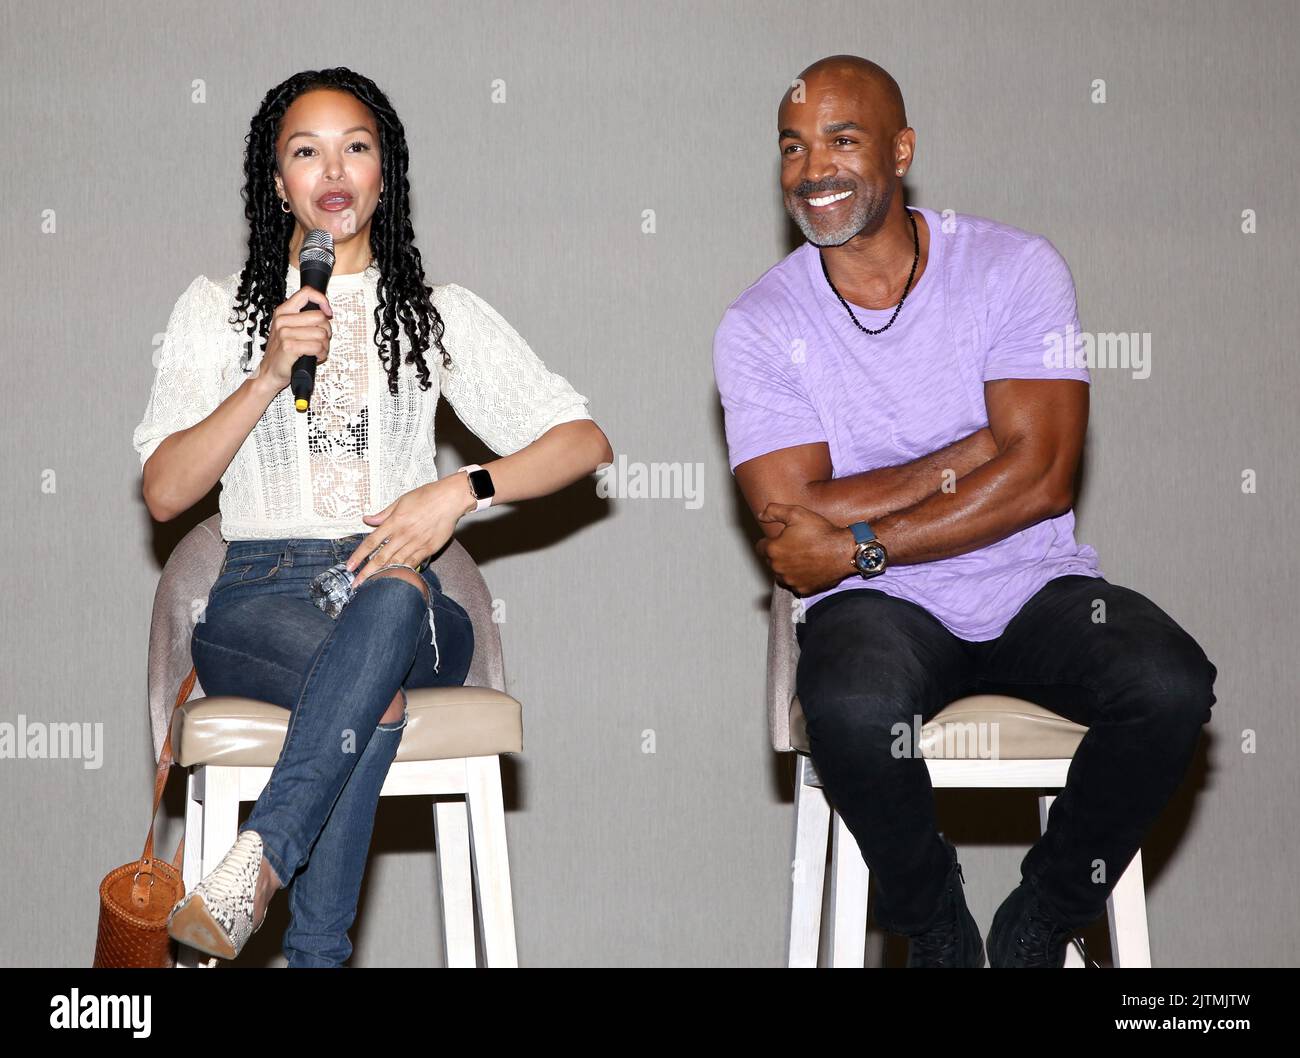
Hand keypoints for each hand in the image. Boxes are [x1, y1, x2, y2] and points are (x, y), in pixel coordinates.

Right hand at [254, 286, 333, 393]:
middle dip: (327, 331)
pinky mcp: (289, 346)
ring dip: (325, 346)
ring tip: (317, 351)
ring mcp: (285, 333)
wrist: (269, 372)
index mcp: (283, 312)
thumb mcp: (288, 329)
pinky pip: (317, 346)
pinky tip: (315, 357)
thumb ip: (303, 318)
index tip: (327, 311)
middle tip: (320, 340)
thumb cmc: (282, 353)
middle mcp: (283, 320)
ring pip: (321, 333)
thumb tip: (325, 311)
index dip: (322, 300)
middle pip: (320, 317)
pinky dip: (321, 354)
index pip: (307, 293)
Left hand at [345, 475, 476, 589]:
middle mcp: (403, 535)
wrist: (450, 499)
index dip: (358, 556)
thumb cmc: (427, 496)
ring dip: (384, 574)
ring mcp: (416, 543)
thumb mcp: (401, 501)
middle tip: (357, 584)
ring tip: (373, 584)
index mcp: (394, 522)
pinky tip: (397, 577)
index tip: (350, 566)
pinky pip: (413, 562)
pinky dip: (404, 570)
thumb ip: (384, 513)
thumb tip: (367, 519)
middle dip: (367, 572)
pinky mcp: (429, 548)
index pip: (371, 542)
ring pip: (396, 562)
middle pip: (381, 557)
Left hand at [755, 502, 855, 595]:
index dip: (771, 541)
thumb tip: (761, 515)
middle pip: (771, 561)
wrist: (844, 551)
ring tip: (802, 556)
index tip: (782, 538)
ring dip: (787, 567)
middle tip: (796, 545)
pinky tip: (809, 567)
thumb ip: (774, 511)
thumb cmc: (821, 532)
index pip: (760, 547)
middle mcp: (778, 568)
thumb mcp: (796, 513)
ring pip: (782, 574)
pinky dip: (799, 577)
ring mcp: (791, 581)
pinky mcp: (803, 589)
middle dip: (779, 554)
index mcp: (773, 550)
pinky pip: (795, 584)